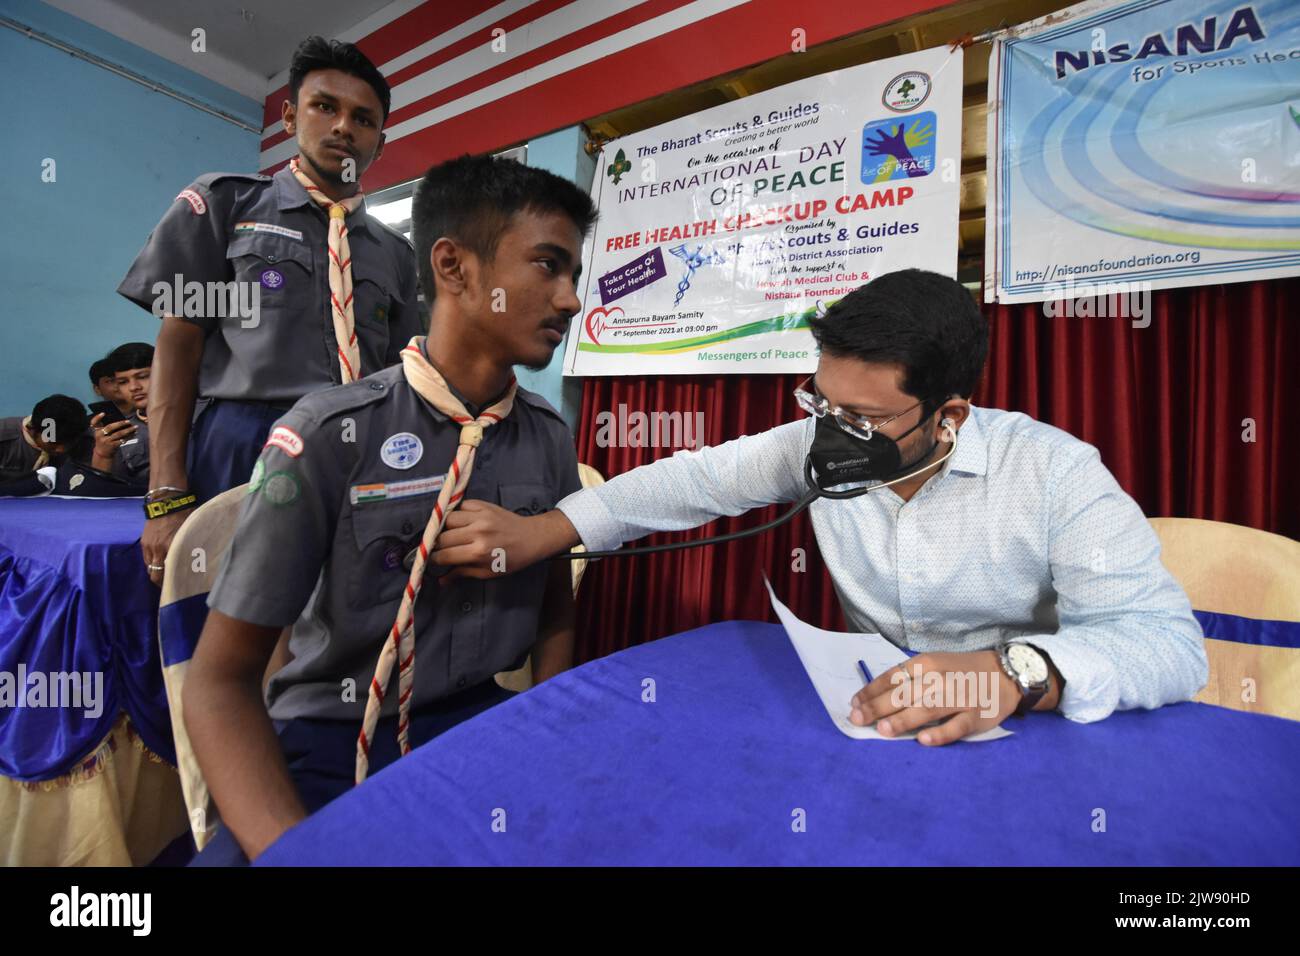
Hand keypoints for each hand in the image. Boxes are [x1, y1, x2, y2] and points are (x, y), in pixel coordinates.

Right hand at [90, 412, 136, 469]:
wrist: (103, 454)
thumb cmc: (104, 440)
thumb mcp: (101, 434)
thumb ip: (107, 427)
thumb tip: (121, 420)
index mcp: (97, 430)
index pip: (94, 423)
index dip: (97, 418)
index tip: (103, 413)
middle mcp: (100, 435)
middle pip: (110, 427)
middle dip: (120, 423)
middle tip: (128, 421)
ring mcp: (106, 441)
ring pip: (118, 434)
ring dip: (128, 430)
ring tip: (135, 427)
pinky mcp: (112, 446)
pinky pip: (122, 440)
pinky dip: (129, 437)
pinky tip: (134, 434)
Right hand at [142, 508, 190, 585]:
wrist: (166, 501)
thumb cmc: (184, 515)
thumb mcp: (192, 532)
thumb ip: (192, 547)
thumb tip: (201, 561)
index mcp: (172, 547)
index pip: (169, 573)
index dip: (172, 583)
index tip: (179, 588)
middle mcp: (158, 550)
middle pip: (155, 575)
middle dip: (162, 583)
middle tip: (170, 585)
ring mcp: (149, 546)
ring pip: (150, 568)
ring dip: (157, 573)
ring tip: (165, 575)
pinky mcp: (144, 542)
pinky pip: (146, 559)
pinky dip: (152, 563)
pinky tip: (160, 563)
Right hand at [431, 501, 578, 579]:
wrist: (532, 537)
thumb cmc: (511, 559)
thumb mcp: (488, 572)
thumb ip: (463, 574)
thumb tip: (440, 580)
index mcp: (479, 552)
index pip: (445, 555)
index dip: (433, 559)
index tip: (430, 560)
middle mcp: (478, 532)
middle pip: (442, 537)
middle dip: (436, 545)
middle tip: (436, 549)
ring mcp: (481, 516)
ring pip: (448, 519)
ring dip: (444, 528)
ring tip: (447, 534)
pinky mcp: (484, 505)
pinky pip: (460, 506)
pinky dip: (456, 513)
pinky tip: (459, 522)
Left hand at [848, 650, 1023, 745]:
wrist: (1004, 673)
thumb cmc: (960, 671)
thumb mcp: (933, 665)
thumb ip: (909, 679)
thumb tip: (874, 697)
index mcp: (927, 663)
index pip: (893, 677)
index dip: (872, 691)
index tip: (854, 704)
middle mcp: (941, 678)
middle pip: (905, 693)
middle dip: (878, 707)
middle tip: (857, 719)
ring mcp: (959, 697)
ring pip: (927, 709)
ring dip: (903, 719)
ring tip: (882, 729)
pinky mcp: (976, 716)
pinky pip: (956, 726)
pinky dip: (940, 733)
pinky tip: (922, 740)